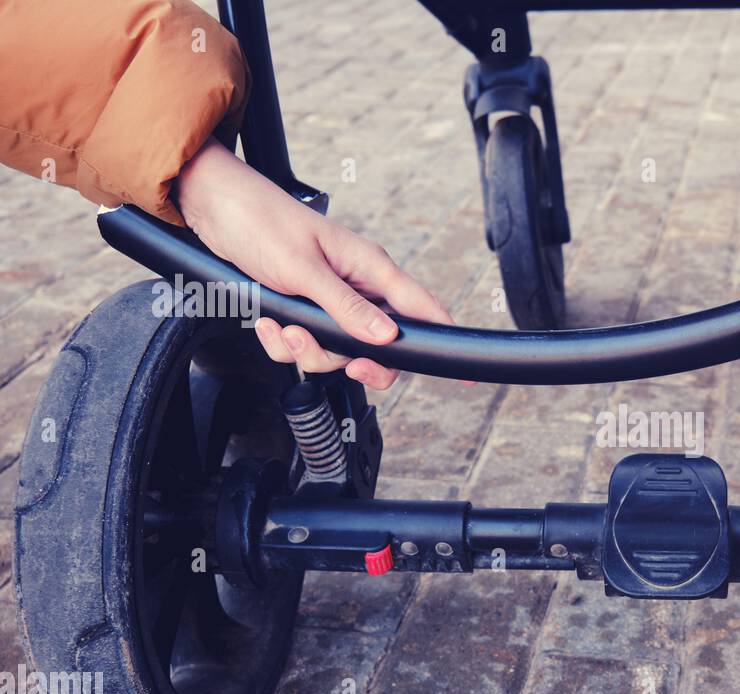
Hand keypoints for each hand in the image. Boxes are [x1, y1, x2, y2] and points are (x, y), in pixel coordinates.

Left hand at [174, 139, 451, 388]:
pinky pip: (305, 344)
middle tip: (338, 360)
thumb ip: (346, 307)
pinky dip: (283, 342)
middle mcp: (357, 285)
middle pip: (379, 345)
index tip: (464, 378)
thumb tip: (386, 338)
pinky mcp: (304, 307)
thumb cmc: (262, 222)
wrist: (214, 208)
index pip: (422, 309)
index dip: (443, 340)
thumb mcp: (305, 270)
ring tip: (283, 326)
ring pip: (338, 350)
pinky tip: (269, 320)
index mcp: (370, 268)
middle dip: (351, 359)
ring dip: (307, 349)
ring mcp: (331, 298)